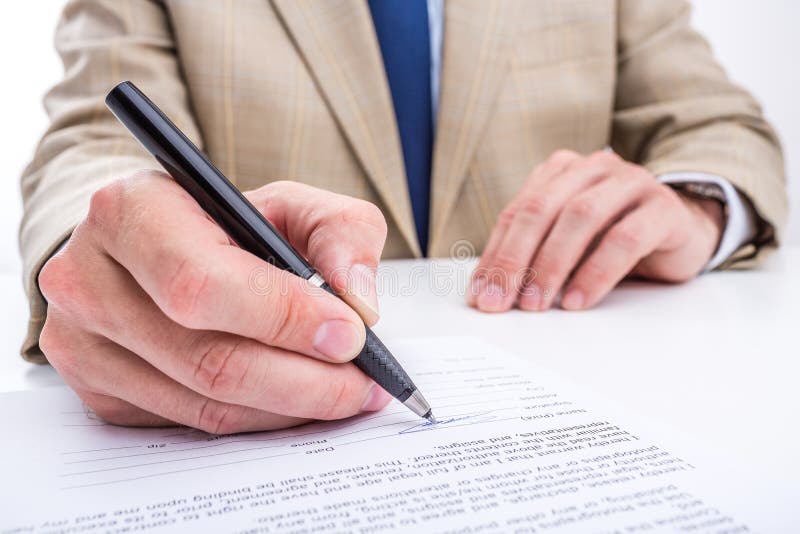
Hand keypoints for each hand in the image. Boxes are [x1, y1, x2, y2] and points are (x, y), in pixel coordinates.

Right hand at [38, 172, 391, 432]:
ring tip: (345, 393)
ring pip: (206, 404)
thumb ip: (342, 233)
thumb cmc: (229, 225)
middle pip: (209, 359)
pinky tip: (294, 400)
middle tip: (362, 382)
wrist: (159, 251)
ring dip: (290, 408)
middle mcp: (89, 279)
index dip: (285, 317)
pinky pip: (193, 424)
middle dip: (305, 380)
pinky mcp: (98, 391)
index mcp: (131, 212)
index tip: (352, 336)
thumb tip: (358, 303)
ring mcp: (83, 343)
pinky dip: (258, 419)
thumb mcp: (292, 206)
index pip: (205, 282)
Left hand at [468, 150, 723, 312]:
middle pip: (540, 210)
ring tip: (536, 304)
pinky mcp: (663, 207)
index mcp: (561, 171)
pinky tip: (578, 300)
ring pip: (580, 217)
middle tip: (501, 301)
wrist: (681, 233)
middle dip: (515, 259)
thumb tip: (492, 292)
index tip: (480, 294)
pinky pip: (625, 238)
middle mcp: (593, 168)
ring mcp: (631, 182)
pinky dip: (596, 273)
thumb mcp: (568, 245)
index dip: (495, 254)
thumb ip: (534, 255)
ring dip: (552, 265)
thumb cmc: (614, 238)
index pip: (516, 213)